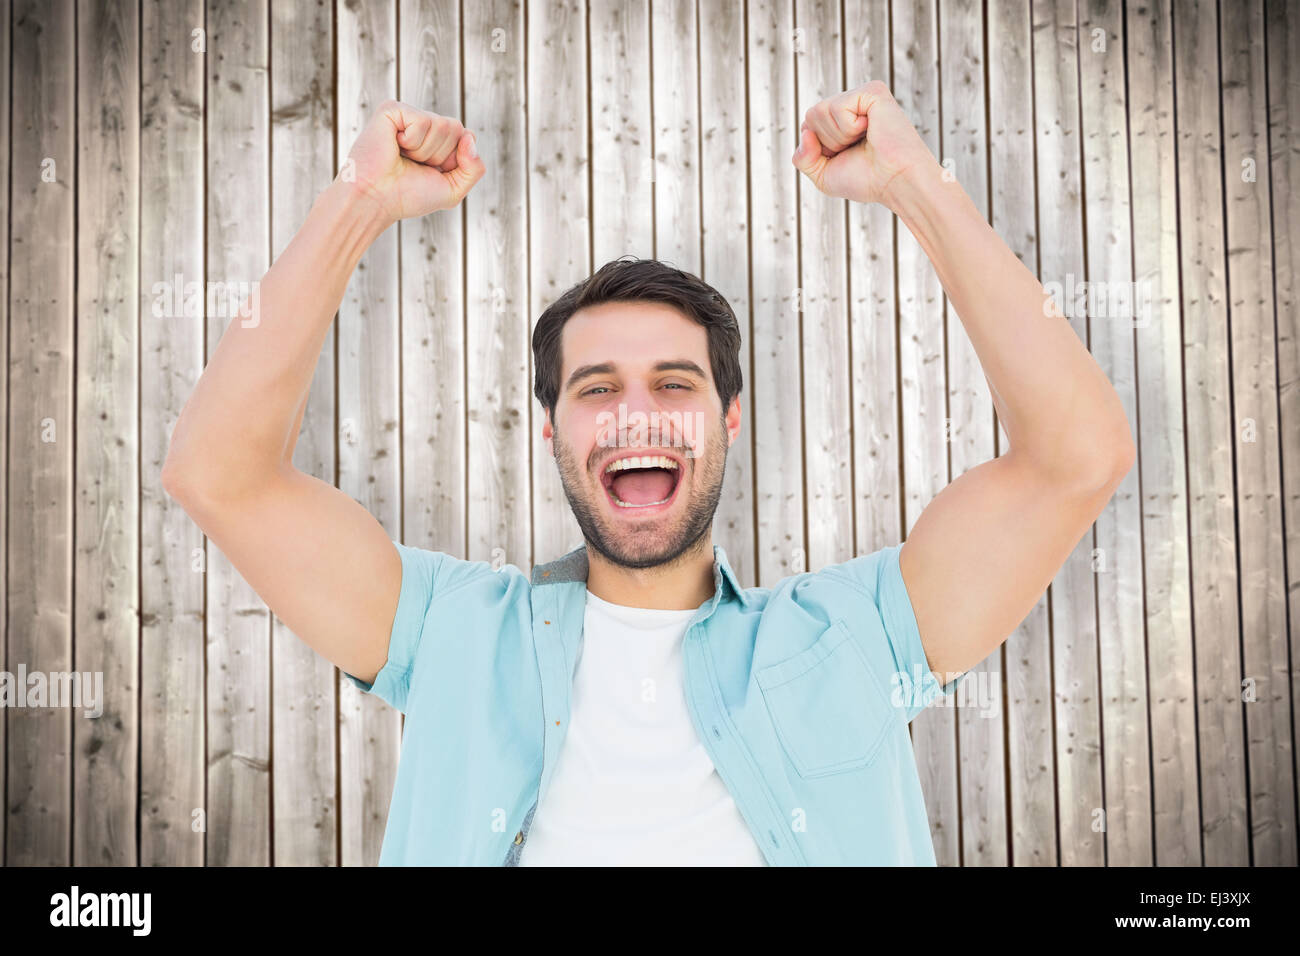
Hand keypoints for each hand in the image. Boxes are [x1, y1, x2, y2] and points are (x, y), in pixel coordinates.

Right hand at [341, 100, 485, 222]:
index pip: (467, 136)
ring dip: (425, 151)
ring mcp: (408, 115)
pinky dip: (412, 142)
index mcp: (436, 141)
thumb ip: (474, 168)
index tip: (432, 172)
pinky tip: (394, 147)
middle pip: (457, 128)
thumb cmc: (408, 196)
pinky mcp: (393, 109)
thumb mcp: (453, 189)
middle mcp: (423, 125)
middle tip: (414, 165)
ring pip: (443, 125)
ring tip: (403, 157)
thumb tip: (469, 136)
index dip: (455, 160)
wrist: (376, 200)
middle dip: (440, 155)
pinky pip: (423, 121)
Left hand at [791, 81, 939, 209]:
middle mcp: (851, 105)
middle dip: (827, 142)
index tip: (845, 156)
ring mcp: (861, 96)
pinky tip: (870, 129)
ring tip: (864, 139)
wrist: (894, 182)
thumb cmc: (866, 179)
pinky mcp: (872, 91)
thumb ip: (802, 158)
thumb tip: (805, 132)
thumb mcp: (822, 175)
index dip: (819, 149)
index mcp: (841, 121)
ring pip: (819, 111)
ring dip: (838, 136)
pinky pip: (837, 107)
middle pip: (810, 116)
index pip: (807, 127)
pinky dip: (849, 127)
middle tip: (856, 148)